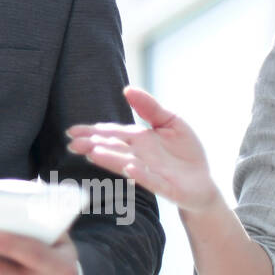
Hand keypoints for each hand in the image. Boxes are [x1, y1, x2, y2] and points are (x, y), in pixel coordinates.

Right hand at [66, 85, 221, 212]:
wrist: (203, 182)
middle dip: (93, 146)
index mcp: (138, 139)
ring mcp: (150, 172)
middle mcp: (139, 156)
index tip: (72, 131)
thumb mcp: (170, 121)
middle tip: (73, 145)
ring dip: (110, 159)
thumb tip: (127, 88)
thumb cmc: (184, 151)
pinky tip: (129, 168)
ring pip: (126, 163)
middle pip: (113, 148)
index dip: (92, 132)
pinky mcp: (166, 186)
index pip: (112, 133)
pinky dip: (140, 174)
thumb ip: (150, 107)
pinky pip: (151, 180)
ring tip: (93, 153)